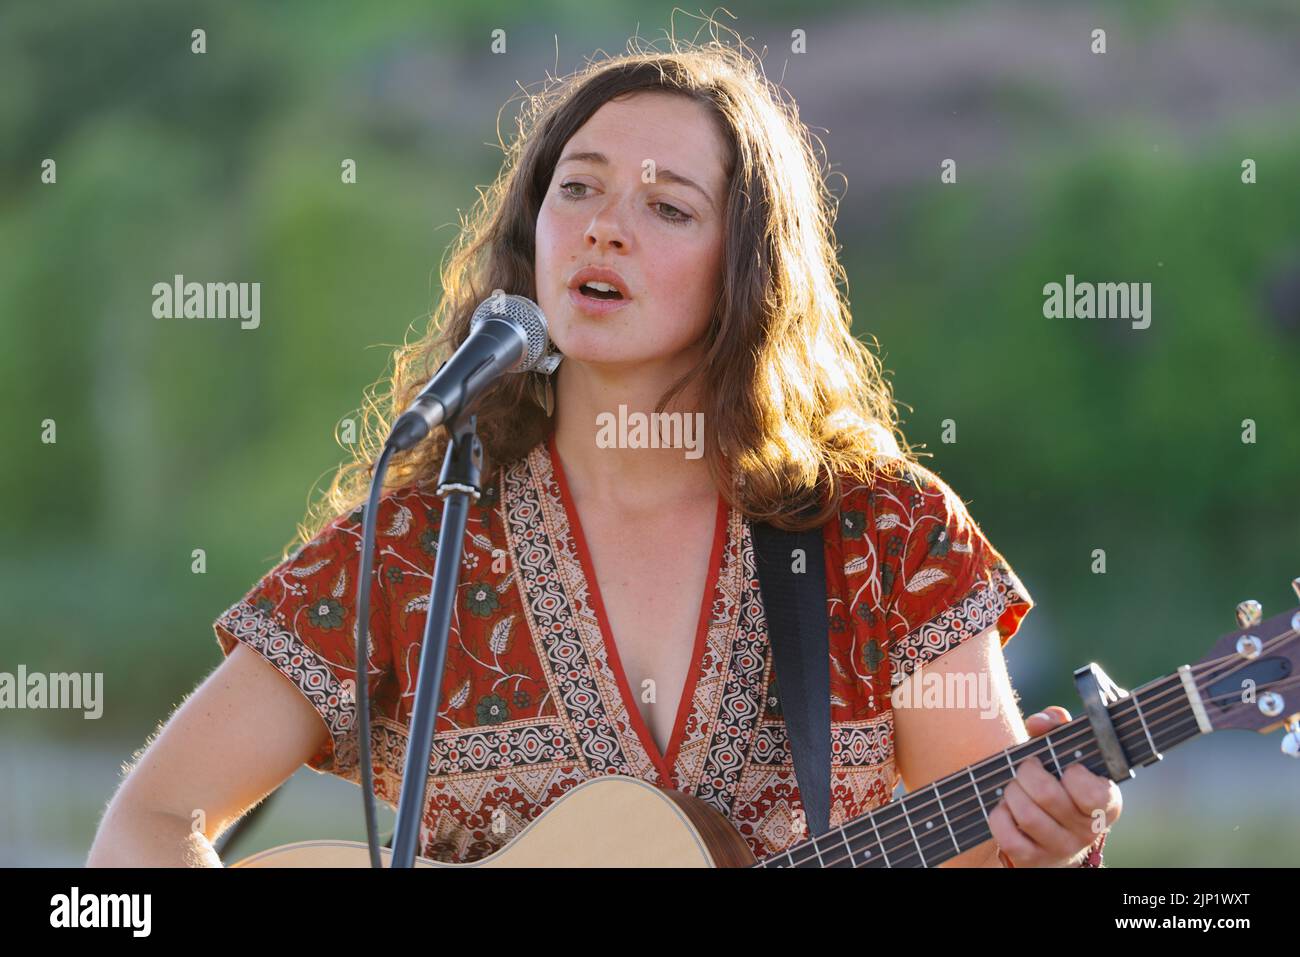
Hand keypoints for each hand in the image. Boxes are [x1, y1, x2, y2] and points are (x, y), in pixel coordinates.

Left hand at [989, 706, 1120, 866]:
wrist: (1049, 834)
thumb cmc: (1058, 783)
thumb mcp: (1063, 754)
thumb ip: (1056, 728)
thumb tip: (1041, 722)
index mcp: (1105, 804)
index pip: (1094, 794)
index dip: (1074, 775)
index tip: (1067, 767)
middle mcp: (1087, 831)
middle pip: (1047, 796)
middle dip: (1027, 773)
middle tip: (1028, 768)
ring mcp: (1060, 848)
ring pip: (1027, 815)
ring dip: (1012, 793)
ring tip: (1016, 788)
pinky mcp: (1033, 860)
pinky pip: (1008, 837)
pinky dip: (999, 816)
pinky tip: (1006, 809)